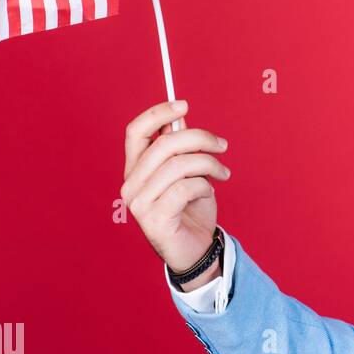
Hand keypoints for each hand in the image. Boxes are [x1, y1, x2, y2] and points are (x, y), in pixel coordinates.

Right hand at [121, 99, 231, 283]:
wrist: (196, 249)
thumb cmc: (191, 208)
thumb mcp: (188, 172)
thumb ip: (180, 149)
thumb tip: (180, 119)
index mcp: (136, 169)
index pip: (135, 132)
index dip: (158, 114)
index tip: (183, 104)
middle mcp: (131, 184)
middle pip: (164, 144)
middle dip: (199, 138)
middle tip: (222, 145)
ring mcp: (139, 203)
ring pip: (178, 165)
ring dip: (209, 165)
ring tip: (222, 173)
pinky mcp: (154, 219)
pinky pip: (185, 188)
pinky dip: (204, 185)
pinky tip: (209, 192)